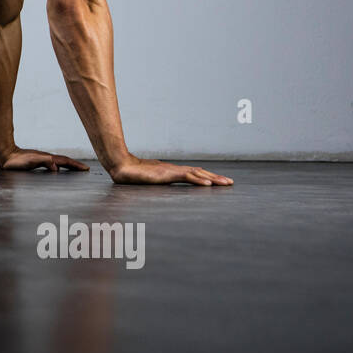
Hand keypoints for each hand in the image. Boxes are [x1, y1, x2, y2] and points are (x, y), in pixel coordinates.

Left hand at [0, 147, 89, 172]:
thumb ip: (44, 162)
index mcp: (47, 158)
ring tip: (75, 169)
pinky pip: (51, 165)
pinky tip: (56, 170)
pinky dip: (58, 166)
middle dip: (75, 165)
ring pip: (58, 162)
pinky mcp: (35, 162)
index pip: (65, 161)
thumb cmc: (17, 161)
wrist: (5, 156)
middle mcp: (46, 158)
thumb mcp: (31, 161)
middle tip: (85, 169)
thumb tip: (57, 167)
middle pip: (64, 161)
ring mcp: (41, 159)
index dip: (75, 165)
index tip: (85, 169)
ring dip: (67, 165)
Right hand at [109, 155, 232, 186]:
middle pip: (200, 172)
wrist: (122, 167)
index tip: (219, 181)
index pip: (194, 173)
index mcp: (172, 171)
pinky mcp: (167, 174)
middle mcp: (175, 169)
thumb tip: (161, 183)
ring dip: (213, 178)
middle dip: (216, 178)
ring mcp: (172, 171)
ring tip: (226, 183)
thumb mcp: (150, 179)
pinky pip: (186, 177)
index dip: (208, 176)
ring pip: (197, 174)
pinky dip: (198, 180)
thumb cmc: (133, 174)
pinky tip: (208, 184)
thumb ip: (158, 180)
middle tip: (230, 183)